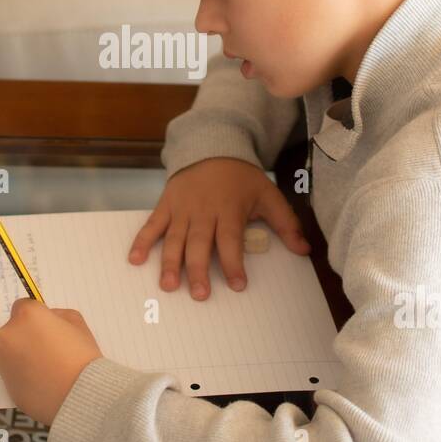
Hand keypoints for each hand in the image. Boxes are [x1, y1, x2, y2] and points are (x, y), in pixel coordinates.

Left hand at [0, 298, 102, 426]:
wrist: (78, 395)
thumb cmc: (81, 355)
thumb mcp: (77, 322)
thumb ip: (57, 315)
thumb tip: (47, 319)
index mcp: (25, 316)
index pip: (23, 306)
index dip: (36, 315)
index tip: (48, 327)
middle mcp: (7, 336)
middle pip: (14, 330)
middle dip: (28, 335)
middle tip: (50, 349)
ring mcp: (2, 362)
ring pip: (11, 352)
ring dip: (23, 355)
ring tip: (47, 369)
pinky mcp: (4, 384)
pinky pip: (13, 373)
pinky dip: (23, 375)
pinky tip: (43, 383)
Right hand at [128, 156, 310, 299]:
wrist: (212, 146)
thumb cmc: (242, 177)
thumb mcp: (269, 195)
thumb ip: (286, 223)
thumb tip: (305, 250)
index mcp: (229, 209)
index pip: (230, 240)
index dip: (233, 263)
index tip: (238, 285)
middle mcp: (203, 210)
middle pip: (199, 244)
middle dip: (198, 270)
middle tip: (199, 295)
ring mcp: (182, 208)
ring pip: (175, 239)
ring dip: (170, 262)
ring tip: (168, 286)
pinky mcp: (166, 204)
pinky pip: (152, 225)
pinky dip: (142, 241)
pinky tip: (135, 260)